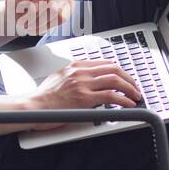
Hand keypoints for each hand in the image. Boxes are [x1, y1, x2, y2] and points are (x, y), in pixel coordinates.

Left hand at [4, 0, 74, 38]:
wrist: (20, 16)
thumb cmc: (16, 5)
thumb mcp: (11, 0)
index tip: (28, 6)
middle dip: (37, 13)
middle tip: (25, 20)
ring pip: (57, 10)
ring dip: (41, 22)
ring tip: (30, 25)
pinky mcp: (68, 6)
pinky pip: (62, 18)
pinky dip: (49, 25)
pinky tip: (39, 26)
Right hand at [25, 60, 142, 130]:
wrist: (33, 106)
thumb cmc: (44, 97)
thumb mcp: (59, 78)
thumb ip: (75, 77)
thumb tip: (88, 82)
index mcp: (76, 66)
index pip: (105, 63)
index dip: (119, 71)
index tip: (125, 78)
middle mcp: (81, 72)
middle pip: (114, 69)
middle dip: (128, 78)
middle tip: (134, 87)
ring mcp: (83, 84)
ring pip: (115, 80)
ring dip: (130, 88)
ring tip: (135, 96)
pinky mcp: (84, 98)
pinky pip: (111, 96)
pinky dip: (124, 100)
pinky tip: (128, 104)